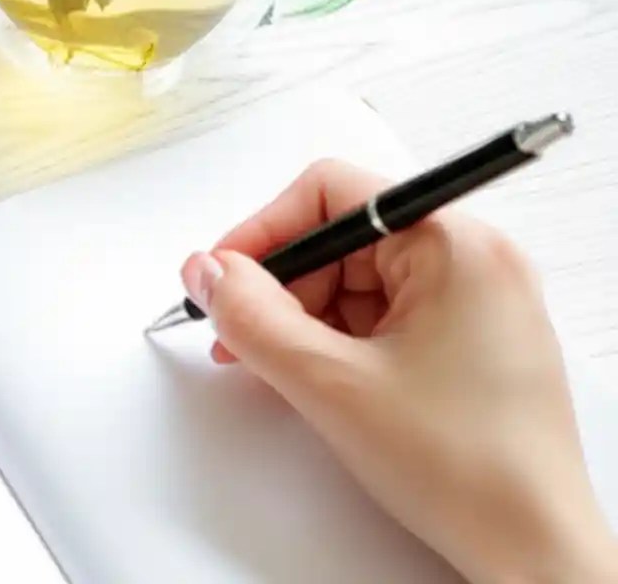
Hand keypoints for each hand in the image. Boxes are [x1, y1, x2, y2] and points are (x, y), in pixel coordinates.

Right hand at [182, 160, 616, 583]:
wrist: (532, 549)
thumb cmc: (468, 468)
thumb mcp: (331, 383)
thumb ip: (253, 317)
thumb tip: (207, 272)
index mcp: (455, 244)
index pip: (333, 192)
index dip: (263, 231)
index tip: (223, 276)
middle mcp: (472, 259)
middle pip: (340, 238)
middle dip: (280, 286)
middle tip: (239, 336)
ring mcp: (474, 301)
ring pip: (356, 282)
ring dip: (302, 319)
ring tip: (275, 369)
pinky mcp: (467, 340)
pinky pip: (381, 317)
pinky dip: (336, 342)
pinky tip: (312, 380)